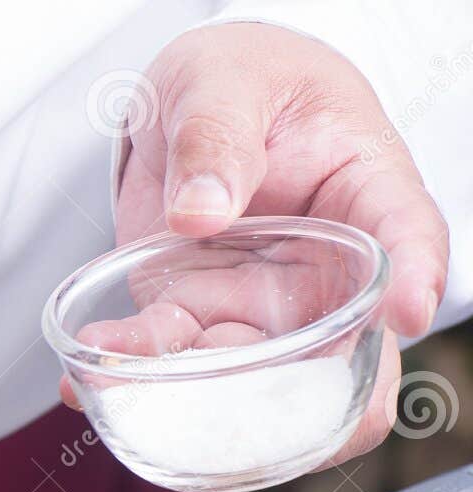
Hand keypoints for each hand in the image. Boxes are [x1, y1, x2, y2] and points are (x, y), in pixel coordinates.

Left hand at [73, 22, 449, 466]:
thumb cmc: (233, 82)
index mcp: (364, 192)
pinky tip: (84, 387)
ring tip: (126, 381)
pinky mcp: (199, 321)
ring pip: (254, 382)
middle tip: (252, 399)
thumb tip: (200, 212)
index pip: (408, 236)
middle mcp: (325, 269)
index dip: (415, 278)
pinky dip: (132, 385)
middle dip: (305, 392)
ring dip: (198, 401)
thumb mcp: (223, 82)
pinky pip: (175, 371)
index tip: (407, 313)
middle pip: (342, 349)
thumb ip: (217, 136)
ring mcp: (263, 306)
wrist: (182, 109)